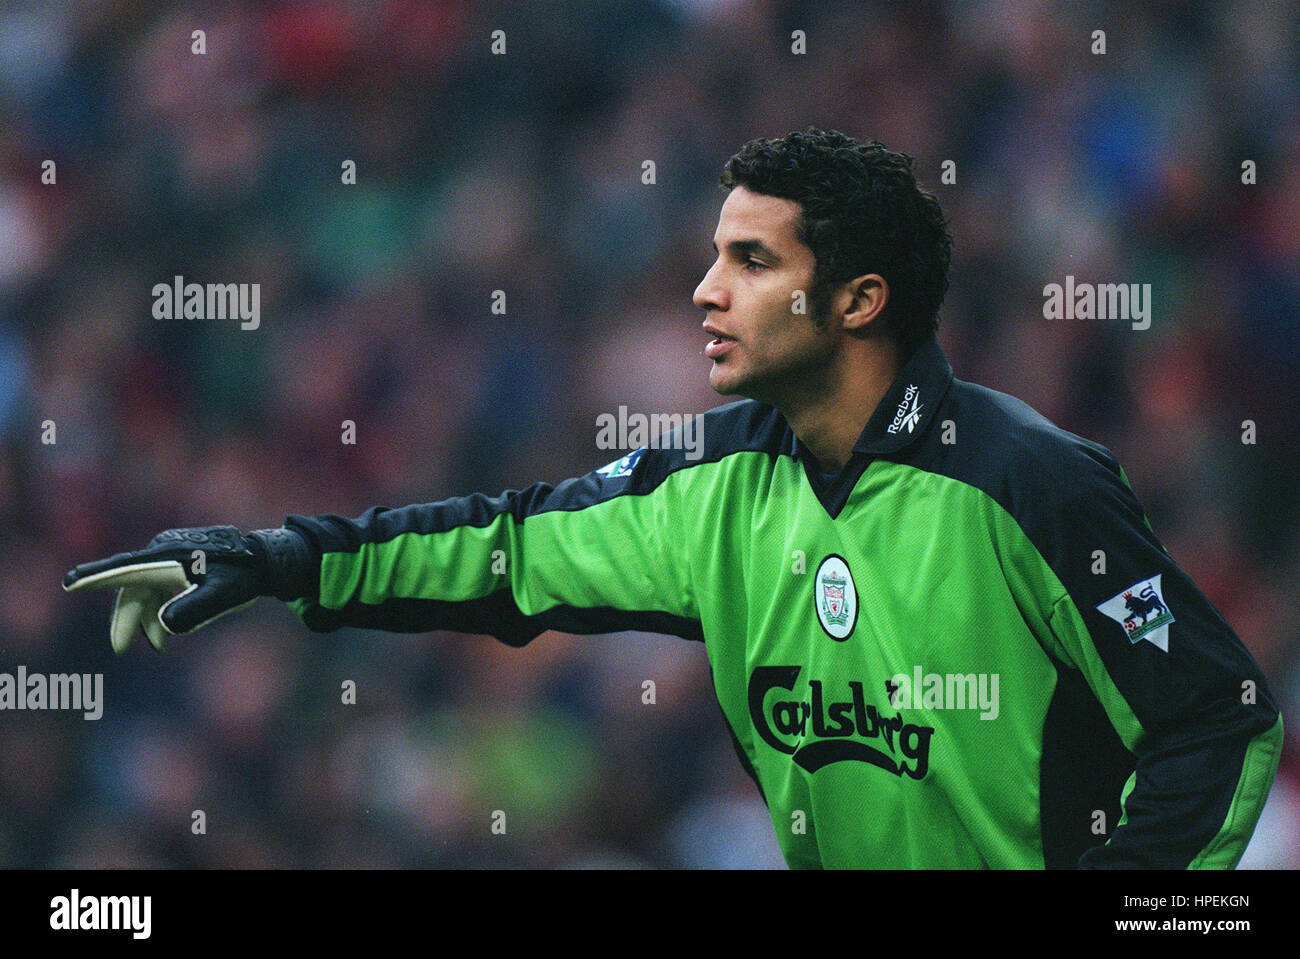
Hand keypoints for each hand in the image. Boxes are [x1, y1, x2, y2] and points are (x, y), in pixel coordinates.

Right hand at [64, 526, 277, 652]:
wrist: (265, 560)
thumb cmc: (244, 576)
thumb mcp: (223, 595)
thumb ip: (195, 609)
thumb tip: (163, 625)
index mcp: (166, 557)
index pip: (124, 570)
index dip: (96, 578)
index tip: (70, 583)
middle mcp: (162, 555)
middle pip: (131, 588)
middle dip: (125, 620)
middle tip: (120, 648)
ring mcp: (168, 560)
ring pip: (144, 593)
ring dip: (145, 620)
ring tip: (160, 646)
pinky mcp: (177, 567)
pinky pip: (157, 591)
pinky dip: (158, 612)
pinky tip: (165, 635)